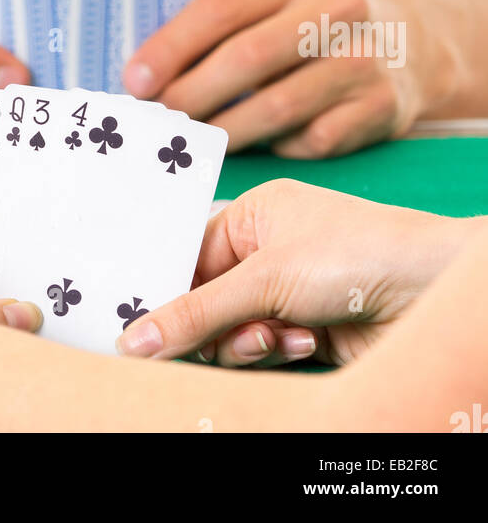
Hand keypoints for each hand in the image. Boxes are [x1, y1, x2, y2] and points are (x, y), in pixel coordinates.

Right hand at [117, 178, 474, 365]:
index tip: (136, 322)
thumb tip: (135, 339)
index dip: (164, 287)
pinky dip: (277, 352)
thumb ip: (197, 312)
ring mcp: (287, 291)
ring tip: (274, 336)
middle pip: (204, 299)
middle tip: (215, 337)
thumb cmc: (359, 253)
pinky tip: (305, 341)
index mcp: (254, 214)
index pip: (187, 253)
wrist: (430, 292)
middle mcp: (268, 250)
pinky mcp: (306, 329)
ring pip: (231, 332)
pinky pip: (263, 350)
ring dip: (248, 342)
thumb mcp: (266, 279)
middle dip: (211, 324)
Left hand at [123, 0, 451, 155]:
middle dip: (191, 93)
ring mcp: (366, 56)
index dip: (172, 46)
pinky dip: (277, 145)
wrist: (410, 41)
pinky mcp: (382, 106)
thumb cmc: (312, 19)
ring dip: (224, 129)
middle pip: (247, 57)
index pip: (223, 5)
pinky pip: (312, 139)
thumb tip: (148, 71)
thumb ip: (226, 19)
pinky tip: (258, 142)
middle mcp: (342, 4)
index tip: (135, 80)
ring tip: (191, 138)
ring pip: (278, 106)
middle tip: (157, 118)